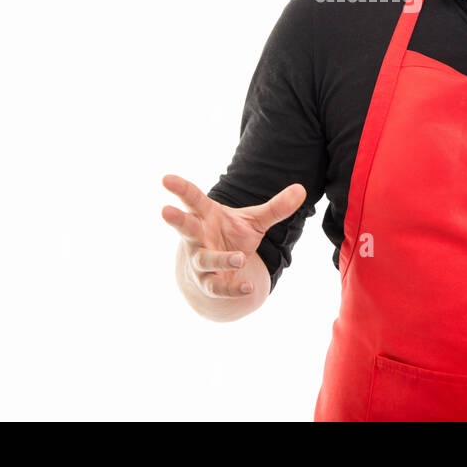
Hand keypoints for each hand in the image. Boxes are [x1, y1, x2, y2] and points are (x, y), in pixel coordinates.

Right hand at [161, 174, 305, 301]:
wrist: (221, 271)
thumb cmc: (232, 236)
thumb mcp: (255, 220)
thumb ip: (276, 207)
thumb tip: (302, 189)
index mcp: (205, 216)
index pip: (192, 199)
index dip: (180, 188)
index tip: (166, 178)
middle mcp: (197, 237)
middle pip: (184, 228)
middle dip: (176, 220)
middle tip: (164, 210)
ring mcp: (200, 261)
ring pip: (204, 260)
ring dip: (220, 260)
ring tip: (239, 259)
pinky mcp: (208, 283)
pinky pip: (218, 286)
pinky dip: (233, 288)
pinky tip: (249, 287)